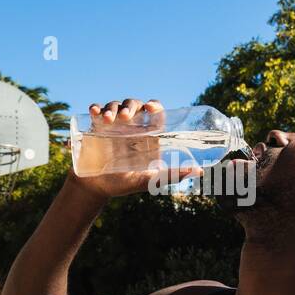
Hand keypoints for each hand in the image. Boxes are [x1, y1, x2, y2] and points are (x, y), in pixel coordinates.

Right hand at [69, 99, 198, 196]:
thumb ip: (172, 175)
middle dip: (131, 106)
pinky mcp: (96, 127)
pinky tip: (95, 112)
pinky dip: (96, 108)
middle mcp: (130, 127)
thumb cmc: (124, 184)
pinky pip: (97, 112)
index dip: (154, 105)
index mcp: (146, 135)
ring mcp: (112, 126)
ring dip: (112, 107)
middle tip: (125, 117)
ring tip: (108, 120)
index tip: (150, 107)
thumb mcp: (148, 180)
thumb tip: (199, 171)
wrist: (96, 188)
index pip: (154, 113)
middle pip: (134, 105)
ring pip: (115, 105)